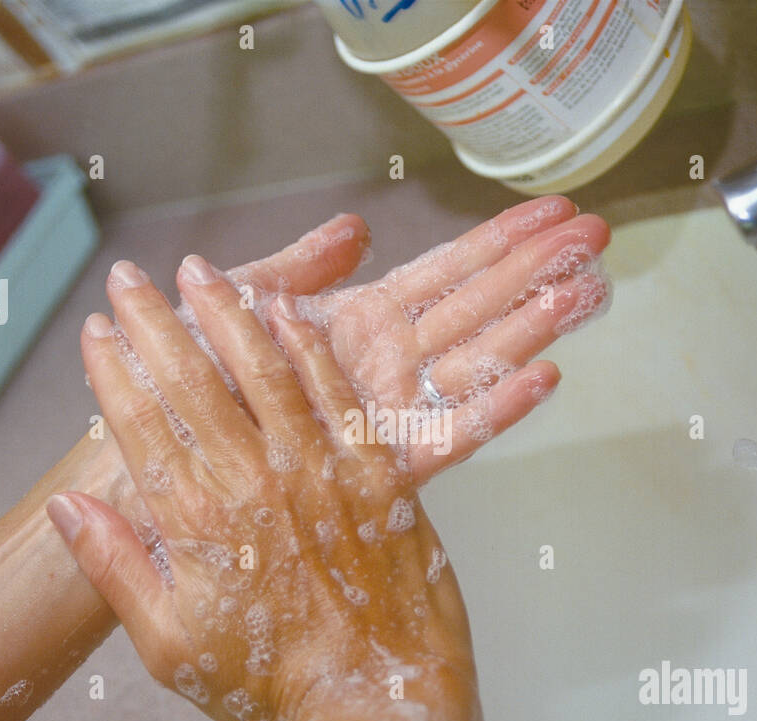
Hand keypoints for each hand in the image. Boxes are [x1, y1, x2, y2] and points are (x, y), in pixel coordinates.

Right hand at [47, 259, 477, 720]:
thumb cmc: (273, 689)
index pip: (141, 425)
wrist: (380, 706)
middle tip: (129, 278)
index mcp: (198, 524)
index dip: (113, 372)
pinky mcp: (377, 475)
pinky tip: (289, 311)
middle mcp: (255, 483)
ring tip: (198, 273)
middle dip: (155, 323)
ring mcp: (320, 472)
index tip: (95, 333)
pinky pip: (339, 394)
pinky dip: (310, 348)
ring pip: (264, 370)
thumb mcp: (170, 649)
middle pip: (194, 382)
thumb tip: (68, 509)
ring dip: (227, 315)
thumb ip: (117, 570)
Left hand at [189, 197, 610, 480]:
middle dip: (536, 267)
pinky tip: (544, 378)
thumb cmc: (185, 395)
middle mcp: (384, 368)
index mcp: (360, 328)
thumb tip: (355, 227)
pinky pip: (445, 437)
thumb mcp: (241, 308)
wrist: (157, 474)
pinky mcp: (379, 469)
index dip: (501, 240)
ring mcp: (387, 416)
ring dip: (533, 320)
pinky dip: (494, 409)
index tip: (555, 210)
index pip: (445, 274)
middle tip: (599, 233)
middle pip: (476, 307)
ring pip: (475, 359)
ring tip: (591, 283)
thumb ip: (297, 270)